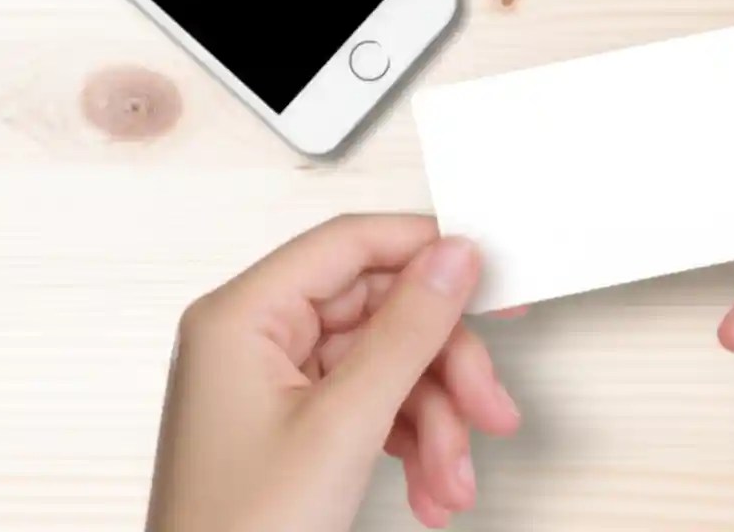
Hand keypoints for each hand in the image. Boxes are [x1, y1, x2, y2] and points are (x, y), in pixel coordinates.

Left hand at [146, 215, 520, 531]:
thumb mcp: (343, 425)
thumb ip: (406, 332)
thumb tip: (452, 259)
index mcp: (243, 318)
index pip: (351, 244)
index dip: (426, 252)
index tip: (489, 275)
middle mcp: (256, 341)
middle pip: (382, 314)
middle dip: (444, 369)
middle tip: (488, 404)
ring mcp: (276, 386)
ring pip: (389, 368)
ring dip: (436, 423)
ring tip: (453, 478)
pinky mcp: (297, 427)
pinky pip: (375, 410)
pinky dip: (413, 445)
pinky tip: (432, 489)